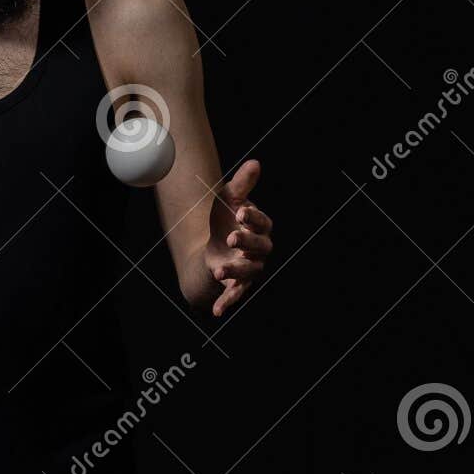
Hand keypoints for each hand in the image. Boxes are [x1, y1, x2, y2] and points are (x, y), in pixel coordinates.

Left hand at [204, 159, 272, 316]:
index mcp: (260, 227)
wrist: (211, 245)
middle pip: (260, 247)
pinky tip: (217, 311)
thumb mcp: (228, 200)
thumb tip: (255, 162)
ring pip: (248, 272)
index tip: (241, 212)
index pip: (263, 222)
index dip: (254, 218)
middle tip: (231, 236)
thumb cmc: (225, 219)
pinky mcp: (237, 284)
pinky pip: (235, 294)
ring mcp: (249, 268)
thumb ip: (242, 185)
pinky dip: (227, 302)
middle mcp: (259, 250)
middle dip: (247, 242)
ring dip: (235, 270)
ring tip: (218, 268)